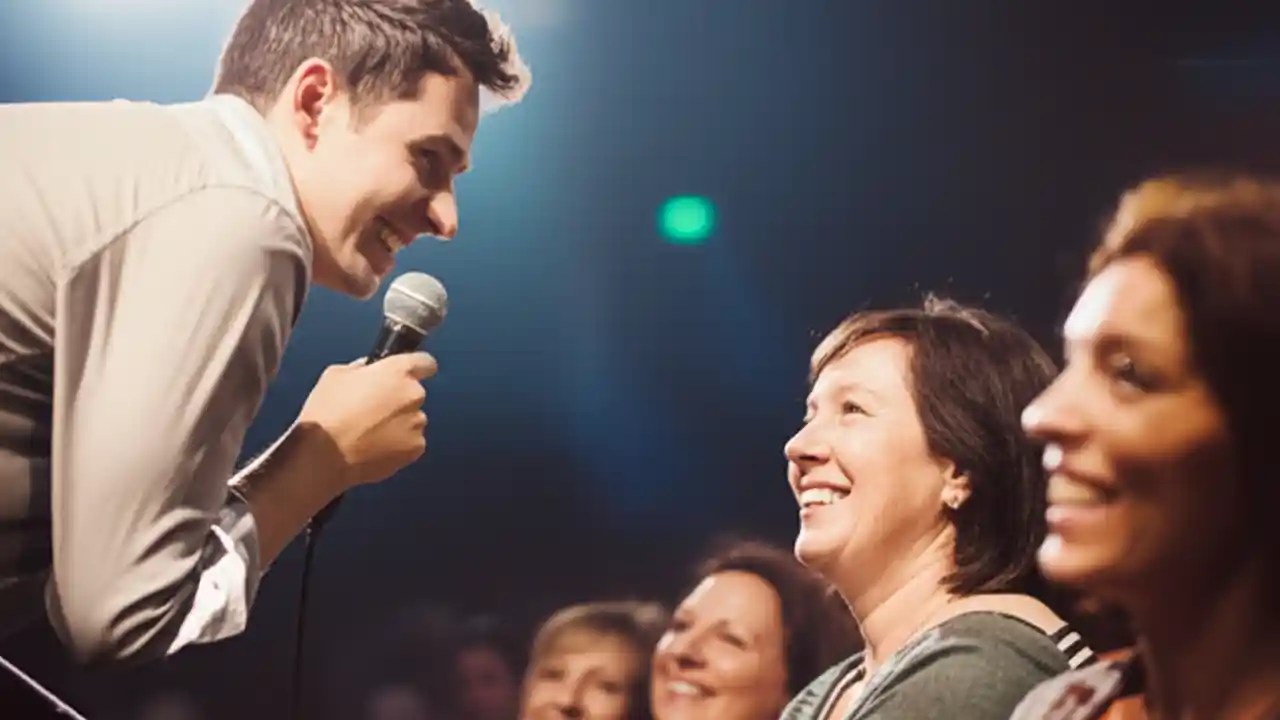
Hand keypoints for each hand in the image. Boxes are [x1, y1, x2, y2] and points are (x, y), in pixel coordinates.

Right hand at [296, 352, 436, 489]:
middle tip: (372, 410)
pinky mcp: (416, 448)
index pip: (425, 362)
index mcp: (397, 371)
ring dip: (398, 423)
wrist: (326, 456)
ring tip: (369, 434)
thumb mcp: (336, 376)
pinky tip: (375, 448)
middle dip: (398, 400)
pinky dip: (398, 445)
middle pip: (413, 394)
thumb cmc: (328, 413)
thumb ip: (361, 368)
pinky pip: (411, 442)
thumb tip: (370, 370)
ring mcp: (417, 423)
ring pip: (413, 419)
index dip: (417, 368)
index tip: (407, 375)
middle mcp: (413, 394)